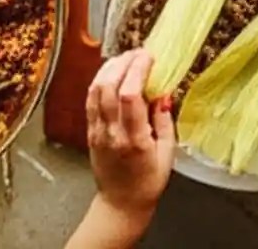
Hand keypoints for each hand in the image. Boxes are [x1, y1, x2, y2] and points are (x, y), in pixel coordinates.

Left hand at [69, 49, 174, 248]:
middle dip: (123, 63)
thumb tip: (162, 92)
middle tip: (139, 53)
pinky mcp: (90, 131)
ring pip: (95, 90)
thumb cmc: (149, 181)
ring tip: (126, 58)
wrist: (121, 203)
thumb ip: (164, 120)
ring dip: (110, 68)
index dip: (137, 70)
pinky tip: (112, 72)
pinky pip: (90, 99)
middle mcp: (111, 133)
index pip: (129, 95)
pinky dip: (100, 80)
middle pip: (109, 86)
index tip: (149, 56)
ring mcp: (97, 131)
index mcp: (134, 140)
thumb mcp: (167, 153)